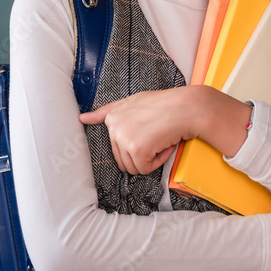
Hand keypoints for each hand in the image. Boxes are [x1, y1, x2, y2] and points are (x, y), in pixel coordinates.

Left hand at [79, 85, 252, 175]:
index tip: (125, 139)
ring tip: (161, 138)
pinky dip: (158, 161)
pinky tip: (166, 143)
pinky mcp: (135, 149)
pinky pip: (144, 169)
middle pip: (122, 158)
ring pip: (132, 166)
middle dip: (142, 152)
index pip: (111, 140)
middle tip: (157, 135)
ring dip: (150, 158)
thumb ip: (110, 110)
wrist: (189, 107)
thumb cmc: (167, 104)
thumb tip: (82, 118)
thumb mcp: (136, 101)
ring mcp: (124, 137)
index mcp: (113, 115)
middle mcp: (114, 125)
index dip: (127, 143)